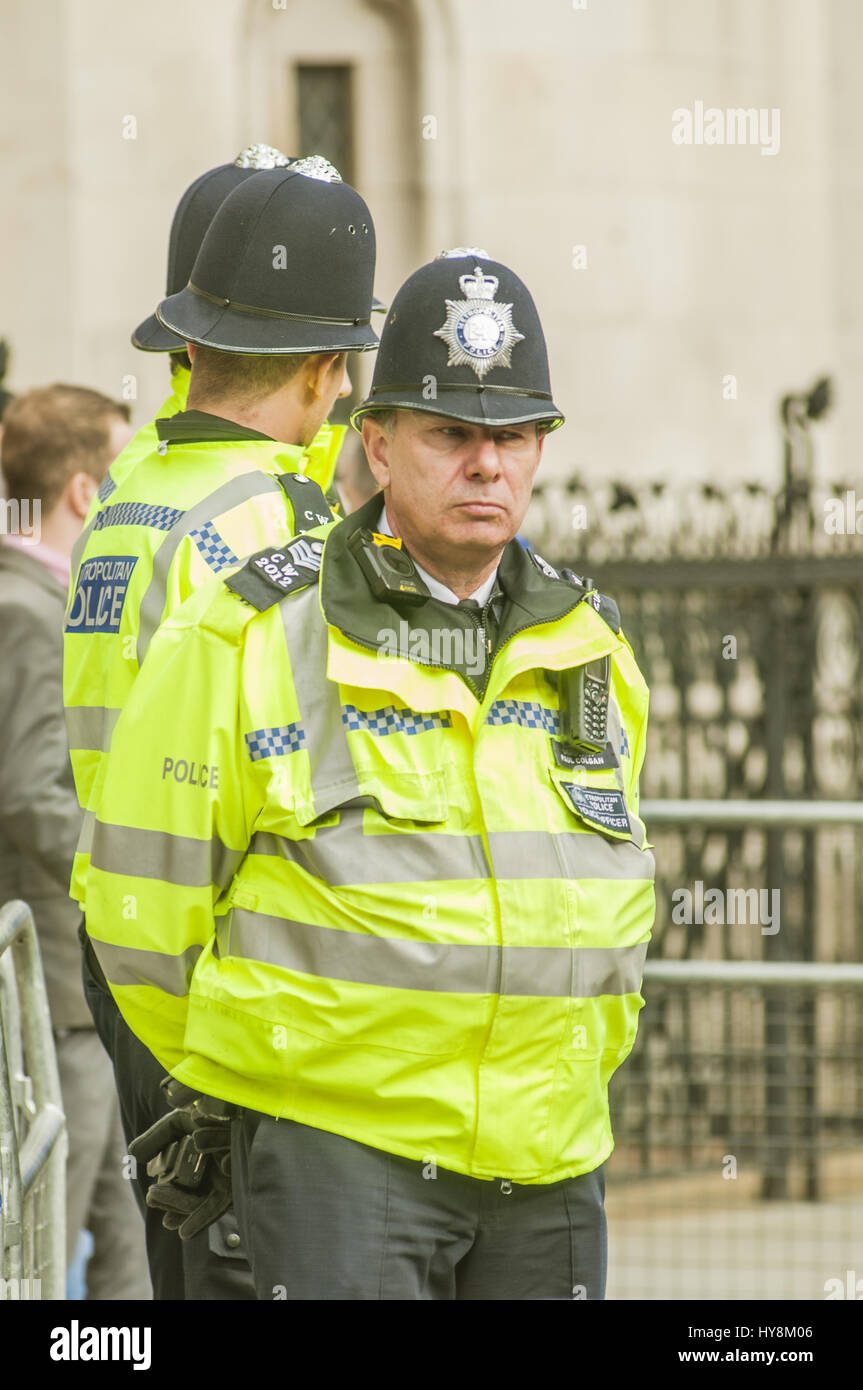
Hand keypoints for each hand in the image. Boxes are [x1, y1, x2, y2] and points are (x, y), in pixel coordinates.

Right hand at [129, 1077, 234, 1239]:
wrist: (237, 1107)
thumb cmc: (207, 1112)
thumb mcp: (177, 1124)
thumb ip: (155, 1139)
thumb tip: (132, 1156)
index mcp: (192, 1162)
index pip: (175, 1183)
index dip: (163, 1196)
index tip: (151, 1199)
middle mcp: (207, 1172)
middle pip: (186, 1196)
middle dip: (172, 1205)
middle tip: (157, 1206)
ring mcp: (221, 1179)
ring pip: (198, 1202)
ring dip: (182, 1212)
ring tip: (168, 1223)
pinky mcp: (234, 1184)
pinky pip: (217, 1205)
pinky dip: (201, 1219)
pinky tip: (184, 1233)